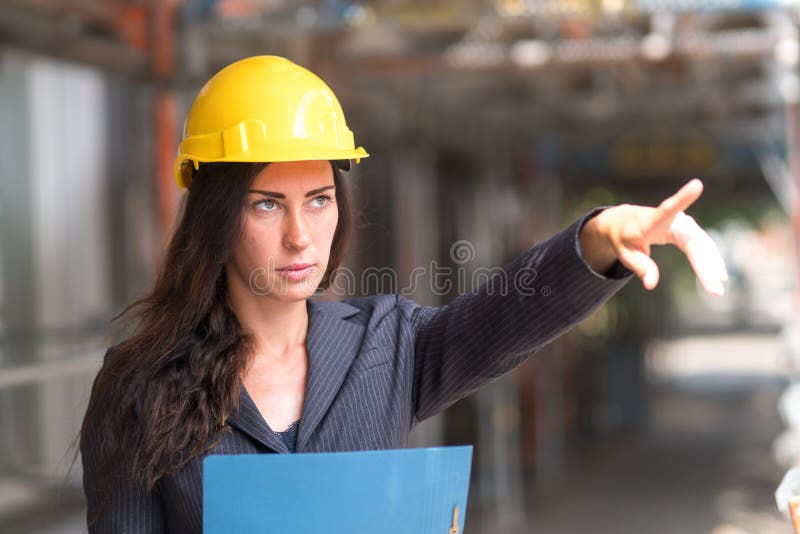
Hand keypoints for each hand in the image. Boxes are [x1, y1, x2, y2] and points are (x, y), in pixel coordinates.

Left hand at [585, 178, 728, 295]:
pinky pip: (703, 247)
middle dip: (706, 266)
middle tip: (715, 290)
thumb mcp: (625, 254)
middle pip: (695, 242)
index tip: (696, 185)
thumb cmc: (623, 237)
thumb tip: (651, 285)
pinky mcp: (690, 232)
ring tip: (718, 288)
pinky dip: (711, 261)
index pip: (670, 208)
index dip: (683, 198)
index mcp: (654, 220)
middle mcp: (674, 220)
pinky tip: (719, 276)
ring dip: (712, 266)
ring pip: (703, 246)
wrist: (624, 224)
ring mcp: (685, 225)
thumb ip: (639, 267)